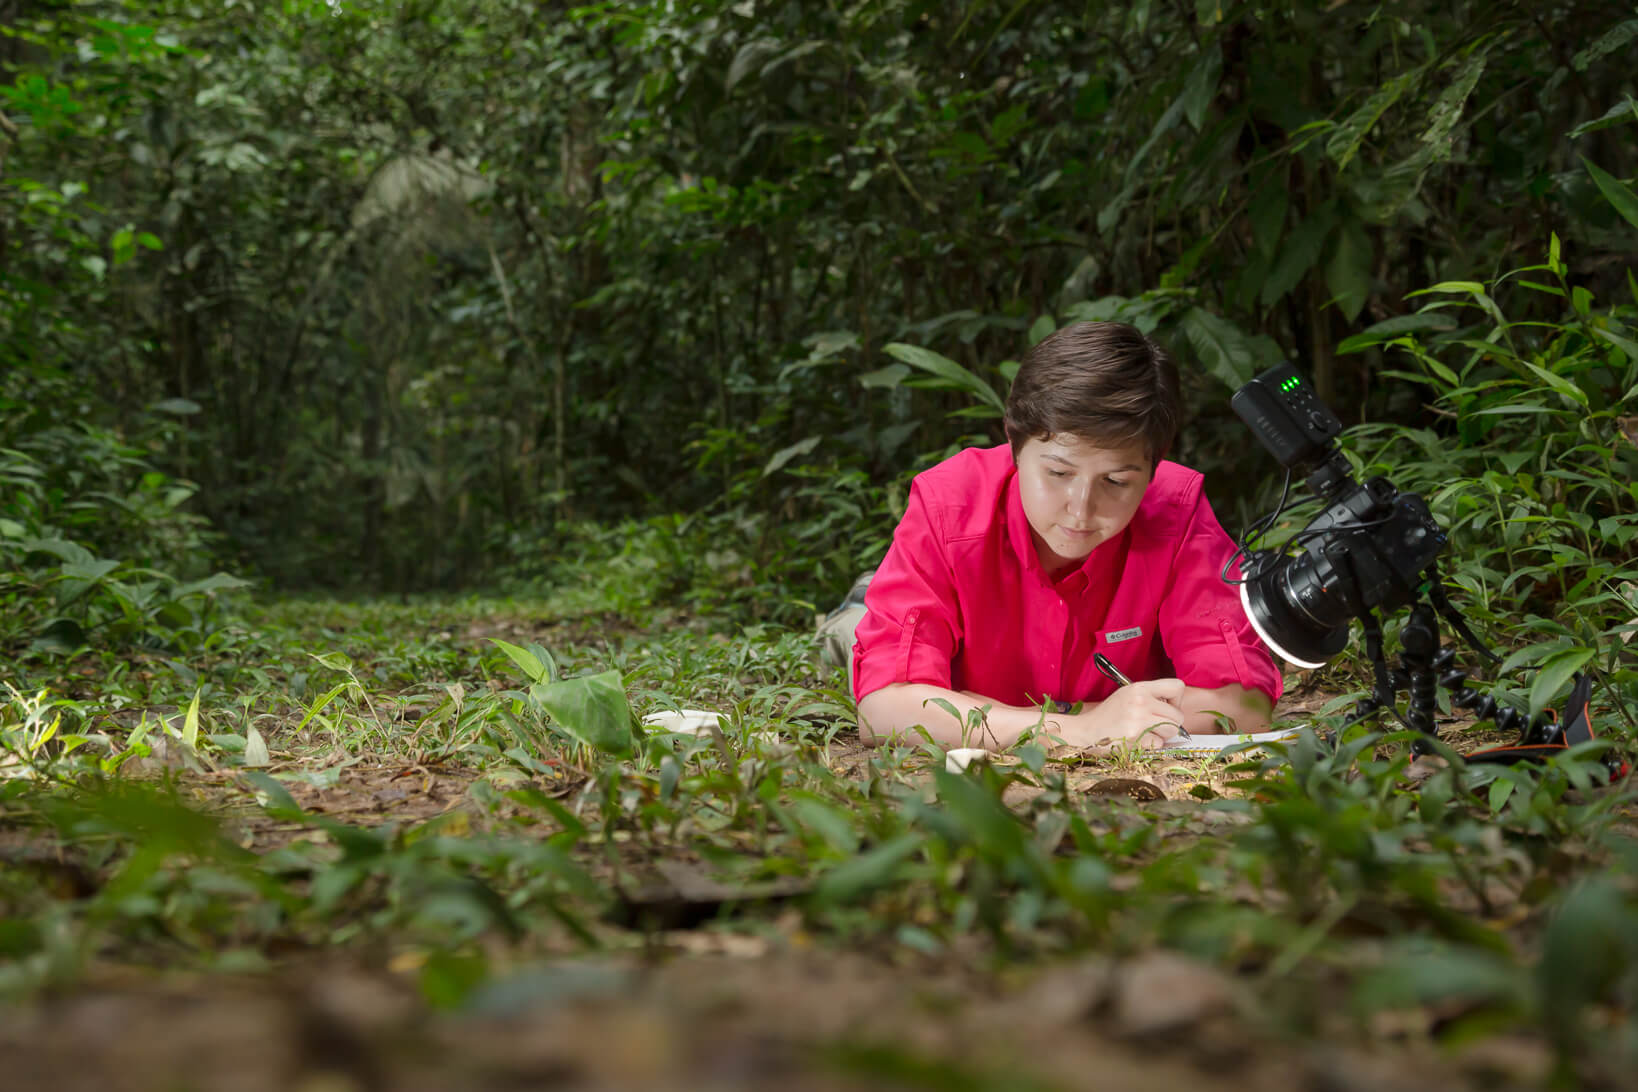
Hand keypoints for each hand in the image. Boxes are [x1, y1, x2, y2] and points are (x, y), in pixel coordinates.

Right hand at [1047, 678, 1185, 751]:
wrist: (1085, 732)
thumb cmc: (1108, 716)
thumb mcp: (1127, 696)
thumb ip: (1150, 697)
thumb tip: (1176, 708)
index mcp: (1140, 688)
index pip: (1177, 686)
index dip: (1176, 700)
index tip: (1167, 707)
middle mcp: (1141, 701)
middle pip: (1177, 715)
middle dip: (1170, 724)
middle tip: (1154, 725)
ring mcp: (1139, 719)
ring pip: (1172, 730)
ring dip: (1162, 736)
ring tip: (1144, 733)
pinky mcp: (1136, 737)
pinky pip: (1159, 744)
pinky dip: (1150, 746)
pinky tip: (1136, 741)